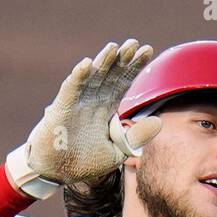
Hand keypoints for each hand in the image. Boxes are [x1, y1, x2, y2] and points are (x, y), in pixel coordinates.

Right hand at [19, 39, 161, 186]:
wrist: (57, 173)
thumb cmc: (84, 162)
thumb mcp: (116, 151)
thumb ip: (135, 136)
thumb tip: (159, 121)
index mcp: (106, 108)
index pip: (123, 82)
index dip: (134, 67)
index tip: (149, 50)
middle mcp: (92, 101)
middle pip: (110, 75)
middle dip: (122, 59)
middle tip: (135, 43)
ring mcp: (76, 103)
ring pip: (92, 78)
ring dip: (103, 62)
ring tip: (115, 47)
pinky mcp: (61, 110)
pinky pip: (71, 90)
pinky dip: (79, 77)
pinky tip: (88, 64)